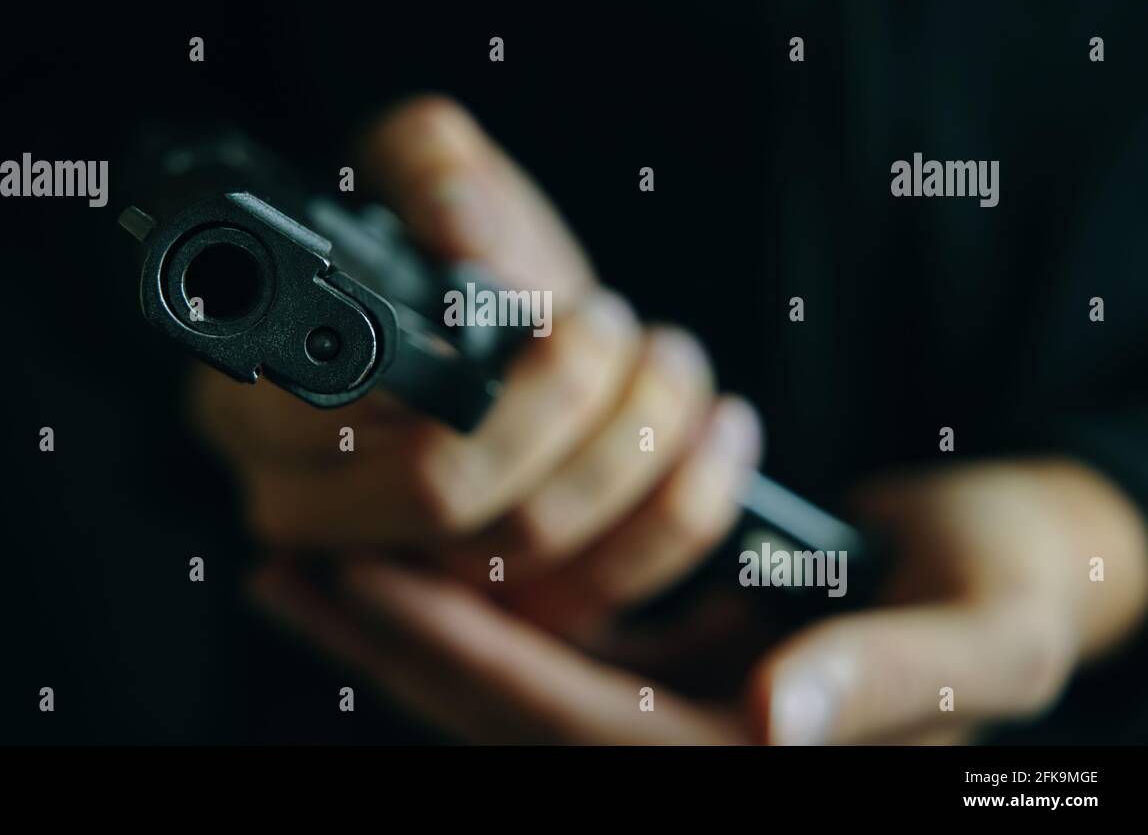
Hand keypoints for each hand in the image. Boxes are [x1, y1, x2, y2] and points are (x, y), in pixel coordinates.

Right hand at [192, 97, 761, 617]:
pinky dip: (685, 501)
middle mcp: (322, 511)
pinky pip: (609, 585)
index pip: (335, 416)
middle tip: (599, 322)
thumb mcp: (431, 180)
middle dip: (552, 396)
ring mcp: (415, 576)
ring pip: (531, 538)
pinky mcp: (507, 611)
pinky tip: (715, 424)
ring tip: (665, 356)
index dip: (439, 368)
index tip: (515, 312)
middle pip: (439, 491)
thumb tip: (458, 227)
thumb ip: (425, 168)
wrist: (514, 338)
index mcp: (262, 410)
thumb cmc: (459, 268)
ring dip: (630, 432)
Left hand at [251, 460, 1147, 743]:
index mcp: (743, 752)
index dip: (457, 649)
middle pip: (499, 703)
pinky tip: (411, 547)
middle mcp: (683, 734)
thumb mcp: (979, 639)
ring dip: (403, 618)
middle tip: (279, 572)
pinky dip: (465, 594)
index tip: (356, 581)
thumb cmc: (1009, 596)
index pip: (565, 714)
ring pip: (503, 668)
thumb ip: (885, 682)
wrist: (1020, 564)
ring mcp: (665, 695)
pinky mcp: (663, 655)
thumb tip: (777, 718)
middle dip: (385, 642)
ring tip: (304, 555)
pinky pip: (539, 632)